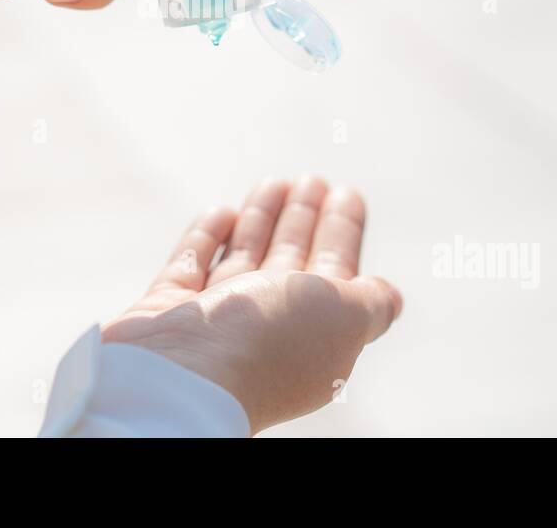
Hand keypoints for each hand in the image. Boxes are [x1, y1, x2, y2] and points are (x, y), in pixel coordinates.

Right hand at [103, 176, 401, 434]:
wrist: (179, 376)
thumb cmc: (268, 342)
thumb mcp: (343, 317)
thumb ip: (369, 301)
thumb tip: (389, 296)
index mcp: (314, 335)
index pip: (337, 272)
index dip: (344, 232)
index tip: (346, 193)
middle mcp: (266, 329)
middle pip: (292, 263)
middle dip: (304, 220)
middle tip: (312, 180)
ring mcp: (215, 320)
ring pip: (243, 260)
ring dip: (261, 220)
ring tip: (275, 182)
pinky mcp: (167, 309)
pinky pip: (191, 264)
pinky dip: (207, 237)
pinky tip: (223, 211)